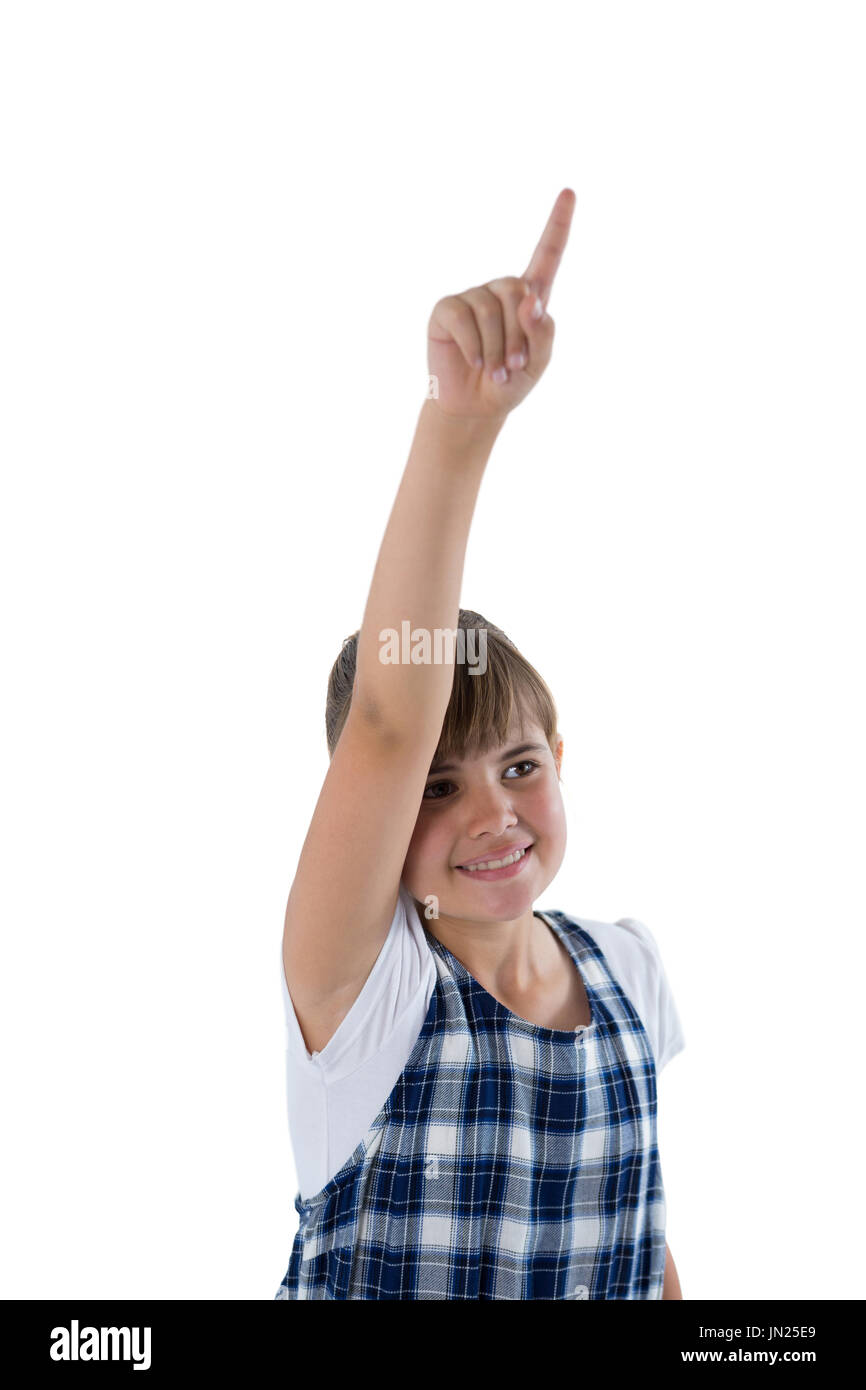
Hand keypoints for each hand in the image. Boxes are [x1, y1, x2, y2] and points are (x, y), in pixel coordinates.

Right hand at [426, 187, 575, 420]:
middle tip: (513, 367)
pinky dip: (473, 345)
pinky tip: (474, 362)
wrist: (473, 408)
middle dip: (518, 335)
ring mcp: (470, 298)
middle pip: (516, 290)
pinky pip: (463, 317)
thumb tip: (530, 299)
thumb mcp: (538, 363)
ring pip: (490, 309)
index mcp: (529, 299)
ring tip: (494, 372)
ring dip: (497, 348)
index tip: (569, 192)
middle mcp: (499, 291)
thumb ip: (542, 332)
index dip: (558, 224)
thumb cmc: (508, 384)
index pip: (547, 255)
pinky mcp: (446, 311)